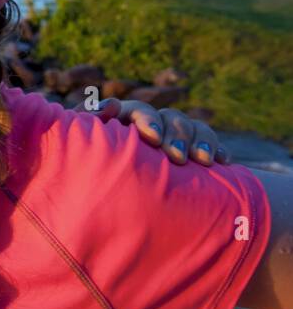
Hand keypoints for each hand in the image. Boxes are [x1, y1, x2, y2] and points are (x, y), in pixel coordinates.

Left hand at [92, 98, 228, 166]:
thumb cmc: (88, 173)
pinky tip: (223, 162)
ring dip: (200, 140)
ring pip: (193, 127)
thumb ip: (90, 125)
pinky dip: (218, 151)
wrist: (105, 204)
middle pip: (170, 118)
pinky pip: (211, 145)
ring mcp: (174, 139)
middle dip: (176, 134)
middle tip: (176, 157)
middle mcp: (150, 126)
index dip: (146, 119)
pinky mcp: (193, 154)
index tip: (152, 138)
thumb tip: (113, 105)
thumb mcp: (85, 150)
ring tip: (203, 161)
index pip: (138, 111)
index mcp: (123, 121)